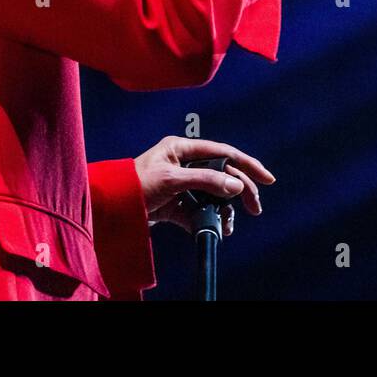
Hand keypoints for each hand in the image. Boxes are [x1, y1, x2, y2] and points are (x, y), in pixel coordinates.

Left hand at [133, 136, 275, 236]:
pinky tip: (215, 228)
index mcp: (183, 148)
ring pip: (212, 195)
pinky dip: (208, 220)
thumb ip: (206, 180)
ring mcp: (181, 184)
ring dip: (223, 210)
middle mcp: (184, 163)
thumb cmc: (135, 184)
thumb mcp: (172, 180)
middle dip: (241, 191)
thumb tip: (237, 185)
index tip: (267, 179)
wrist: (109, 208)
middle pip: (222, 174)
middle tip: (255, 209)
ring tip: (228, 225)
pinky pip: (199, 210)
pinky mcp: (175, 203)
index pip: (223, 153)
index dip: (247, 164)